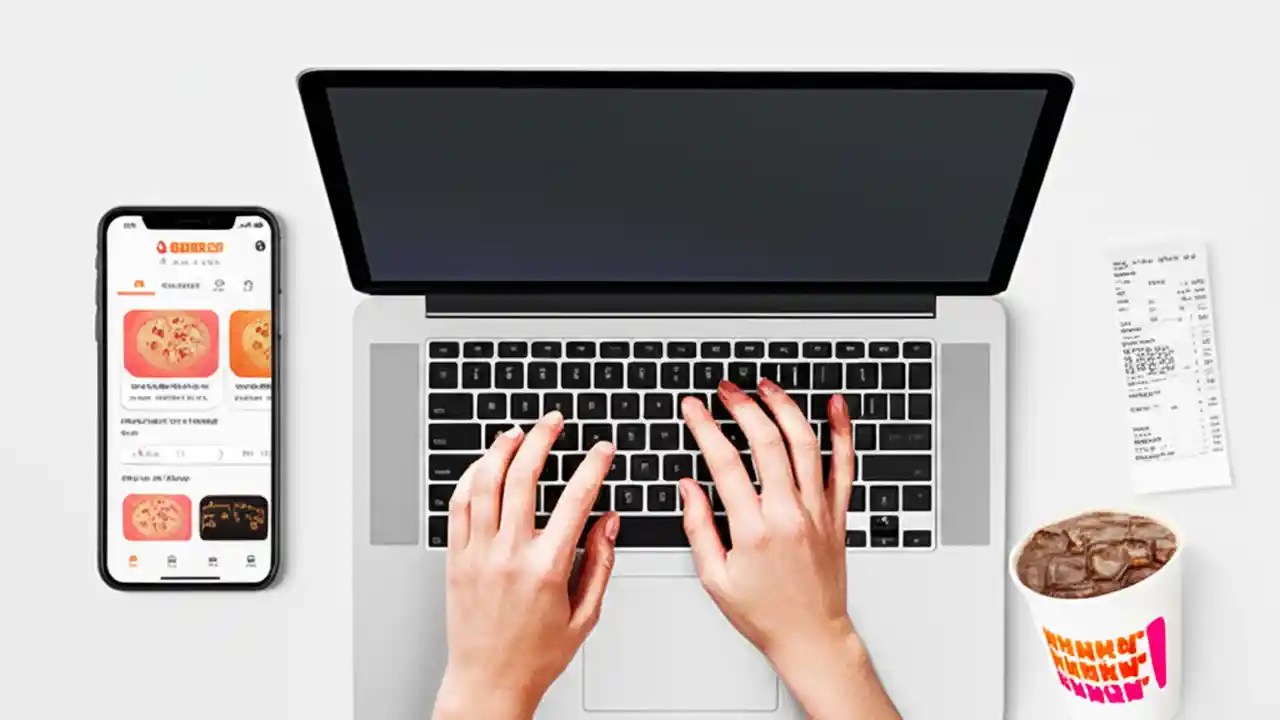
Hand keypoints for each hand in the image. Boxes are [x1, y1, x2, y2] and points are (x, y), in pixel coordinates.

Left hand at [433, 411, 619, 719]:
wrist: (488, 682)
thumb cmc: (536, 655)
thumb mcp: (585, 614)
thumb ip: (600, 563)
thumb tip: (610, 521)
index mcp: (546, 569)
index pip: (576, 500)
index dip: (593, 466)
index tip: (602, 449)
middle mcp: (508, 555)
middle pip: (523, 478)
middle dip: (542, 439)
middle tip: (554, 422)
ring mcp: (477, 554)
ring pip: (484, 484)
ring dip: (501, 450)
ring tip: (517, 432)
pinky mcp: (455, 559)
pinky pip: (458, 506)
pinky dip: (471, 478)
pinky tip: (484, 465)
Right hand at [679, 379, 899, 719]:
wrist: (812, 636)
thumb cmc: (765, 613)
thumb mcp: (715, 578)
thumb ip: (699, 527)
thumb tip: (688, 486)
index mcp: (754, 530)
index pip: (725, 462)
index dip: (705, 427)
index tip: (693, 407)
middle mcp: (789, 514)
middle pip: (767, 442)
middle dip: (743, 406)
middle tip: (726, 389)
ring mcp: (818, 511)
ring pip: (806, 444)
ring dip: (785, 407)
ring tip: (765, 387)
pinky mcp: (837, 513)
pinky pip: (844, 465)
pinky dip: (842, 432)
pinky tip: (835, 406)